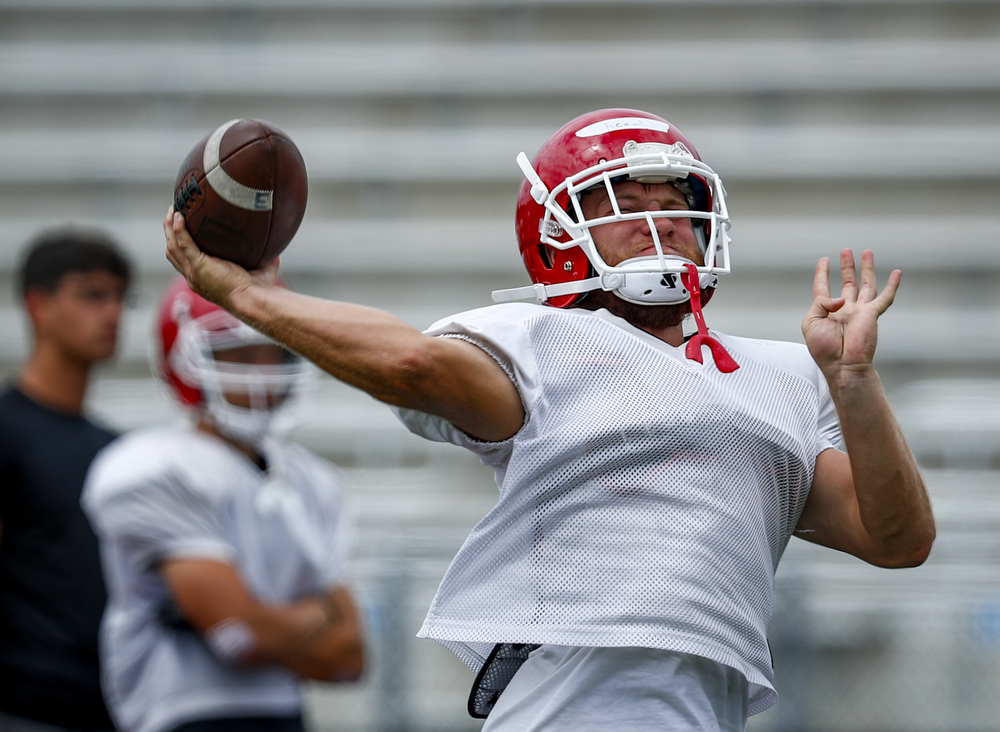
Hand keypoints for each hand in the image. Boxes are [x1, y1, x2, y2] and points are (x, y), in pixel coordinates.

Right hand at [163, 208, 278, 308]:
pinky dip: (179, 230)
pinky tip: (179, 216)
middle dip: (170, 233)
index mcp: (203, 280)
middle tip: (172, 215)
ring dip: (170, 228)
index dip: (180, 246)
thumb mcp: (259, 274)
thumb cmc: (259, 291)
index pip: (185, 262)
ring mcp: (194, 273)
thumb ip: (264, 263)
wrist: (253, 298)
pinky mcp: (199, 266)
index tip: (183, 230)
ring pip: (173, 247)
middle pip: (173, 253)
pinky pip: (183, 243)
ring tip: (172, 211)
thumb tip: (275, 253)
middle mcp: (194, 278)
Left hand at [802, 248, 899, 378]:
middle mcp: (844, 309)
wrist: (843, 364)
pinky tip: (897, 273)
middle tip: (846, 251)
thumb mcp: (811, 323)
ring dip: (866, 269)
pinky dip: (892, 285)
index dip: (822, 273)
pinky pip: (885, 298)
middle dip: (847, 266)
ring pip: (865, 285)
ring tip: (866, 252)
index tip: (824, 261)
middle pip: (847, 282)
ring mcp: (859, 311)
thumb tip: (840, 297)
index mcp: (826, 311)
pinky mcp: (872, 315)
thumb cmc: (824, 349)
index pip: (823, 287)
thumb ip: (820, 304)